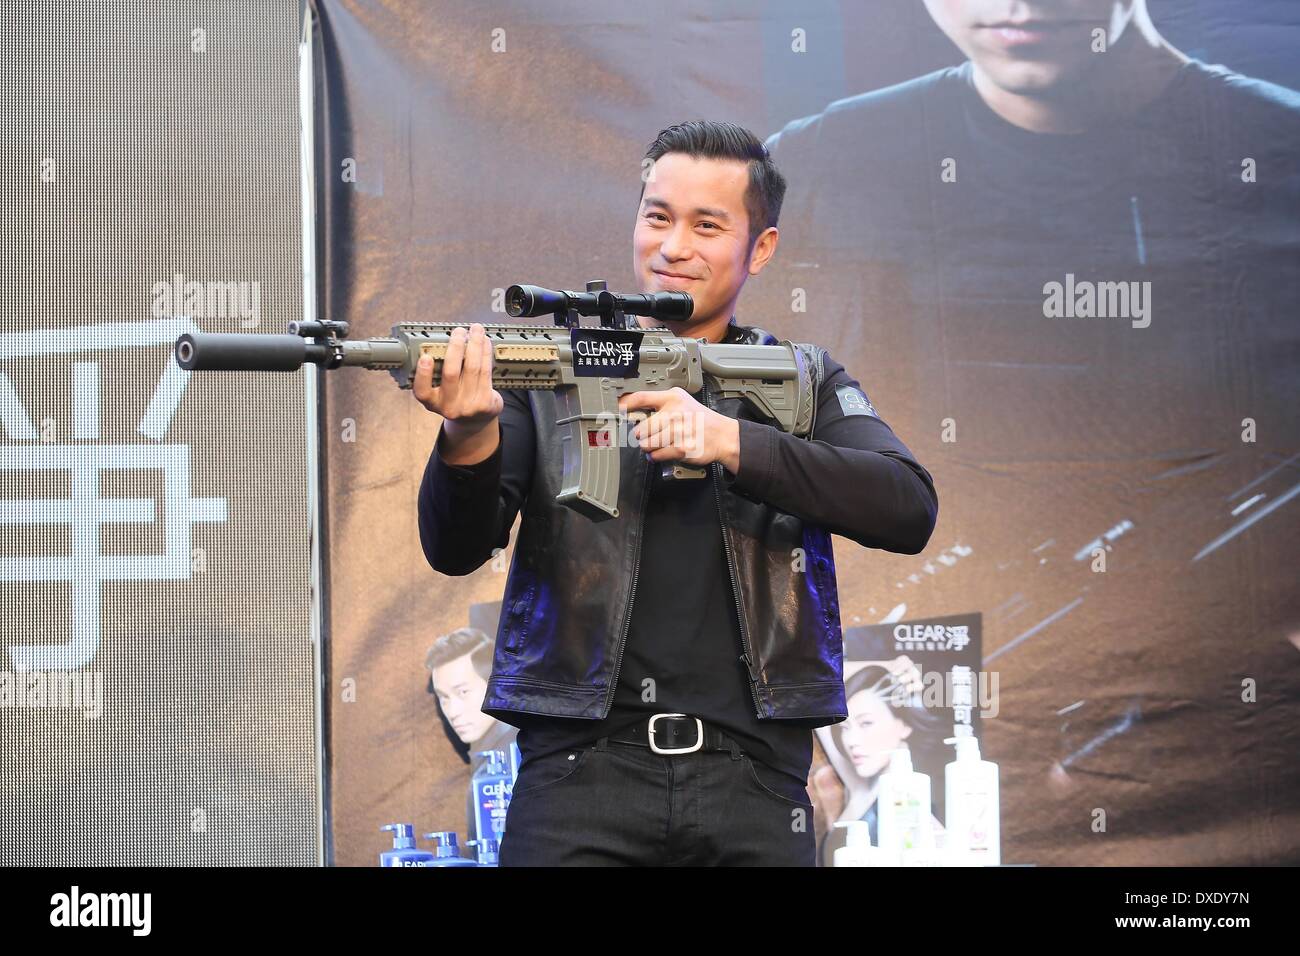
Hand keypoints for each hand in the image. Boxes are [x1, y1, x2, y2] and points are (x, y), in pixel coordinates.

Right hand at [413, 323, 503, 434]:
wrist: (475, 420)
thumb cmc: (455, 398)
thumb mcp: (440, 392)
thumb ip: (437, 373)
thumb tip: (446, 340)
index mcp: (432, 403)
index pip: (422, 391)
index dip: (423, 374)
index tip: (425, 357)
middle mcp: (449, 407)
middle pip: (451, 374)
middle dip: (455, 348)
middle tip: (458, 331)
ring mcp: (468, 406)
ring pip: (473, 369)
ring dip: (475, 344)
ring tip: (476, 330)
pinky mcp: (485, 403)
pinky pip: (486, 372)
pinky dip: (485, 353)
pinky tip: (485, 343)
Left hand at [617, 387, 740, 473]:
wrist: (722, 435)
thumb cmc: (699, 418)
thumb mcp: (681, 400)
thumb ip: (658, 401)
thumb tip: (630, 406)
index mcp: (672, 399)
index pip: (642, 397)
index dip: (625, 404)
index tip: (616, 409)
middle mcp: (675, 413)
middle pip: (640, 428)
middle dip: (642, 435)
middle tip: (650, 434)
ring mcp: (678, 432)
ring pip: (646, 444)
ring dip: (648, 447)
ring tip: (658, 443)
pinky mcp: (681, 448)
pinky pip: (656, 455)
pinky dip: (656, 456)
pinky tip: (663, 451)